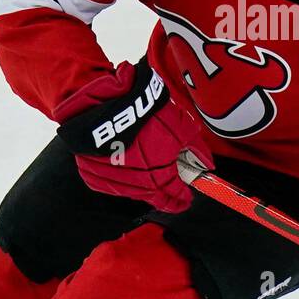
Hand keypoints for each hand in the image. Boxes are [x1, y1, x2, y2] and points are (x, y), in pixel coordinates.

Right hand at [53, 59, 212, 212]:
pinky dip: (118, 183)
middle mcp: (135, 180)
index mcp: (159, 173)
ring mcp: (111, 176)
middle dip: (165, 200)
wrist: (112, 97)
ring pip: (130, 193)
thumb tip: (207, 163)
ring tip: (151, 186)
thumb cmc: (147, 111)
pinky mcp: (92, 169)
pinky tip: (125, 178)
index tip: (185, 200)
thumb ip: (196, 148)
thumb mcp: (181, 125)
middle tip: (172, 201)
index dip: (181, 199)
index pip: (173, 194)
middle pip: (153, 198)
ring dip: (143, 192)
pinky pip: (107, 185)